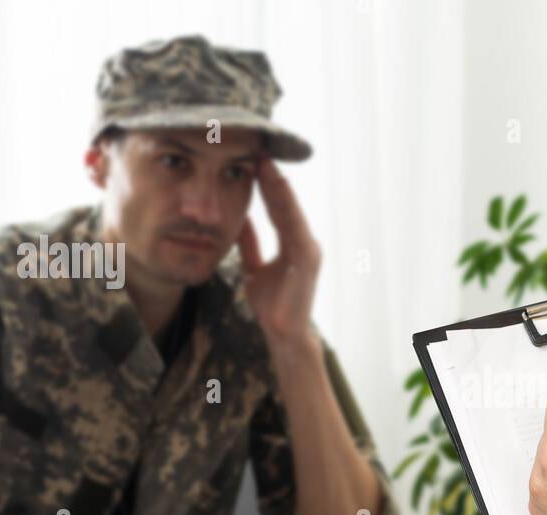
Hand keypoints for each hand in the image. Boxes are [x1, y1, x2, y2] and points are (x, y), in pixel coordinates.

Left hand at [237, 159, 321, 346]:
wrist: (284, 334)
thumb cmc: (272, 304)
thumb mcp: (253, 267)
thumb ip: (249, 243)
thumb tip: (238, 218)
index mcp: (292, 242)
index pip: (276, 206)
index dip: (264, 183)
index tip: (250, 159)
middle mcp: (303, 242)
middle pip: (285, 203)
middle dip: (271, 177)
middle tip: (257, 148)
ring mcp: (308, 250)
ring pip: (291, 211)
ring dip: (279, 186)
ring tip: (265, 163)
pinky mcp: (308, 260)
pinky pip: (295, 228)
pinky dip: (287, 207)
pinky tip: (277, 189)